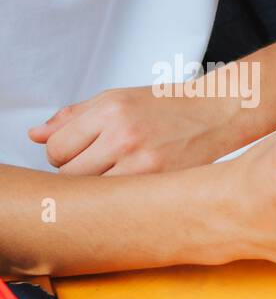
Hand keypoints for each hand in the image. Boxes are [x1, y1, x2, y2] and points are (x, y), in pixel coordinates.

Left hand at [29, 84, 238, 174]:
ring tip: (116, 174)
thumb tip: (35, 135)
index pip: (56, 147)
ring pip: (94, 191)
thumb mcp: (116, 98)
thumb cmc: (166, 106)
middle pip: (69, 173)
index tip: (77, 152)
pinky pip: (122, 199)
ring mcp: (144, 162)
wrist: (216, 113)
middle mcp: (124, 136)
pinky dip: (122, 195)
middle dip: (76, 171)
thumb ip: (73, 116)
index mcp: (109, 111)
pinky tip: (133, 183)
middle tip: (97, 164)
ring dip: (98, 186)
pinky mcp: (161, 181)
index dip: (61, 153)